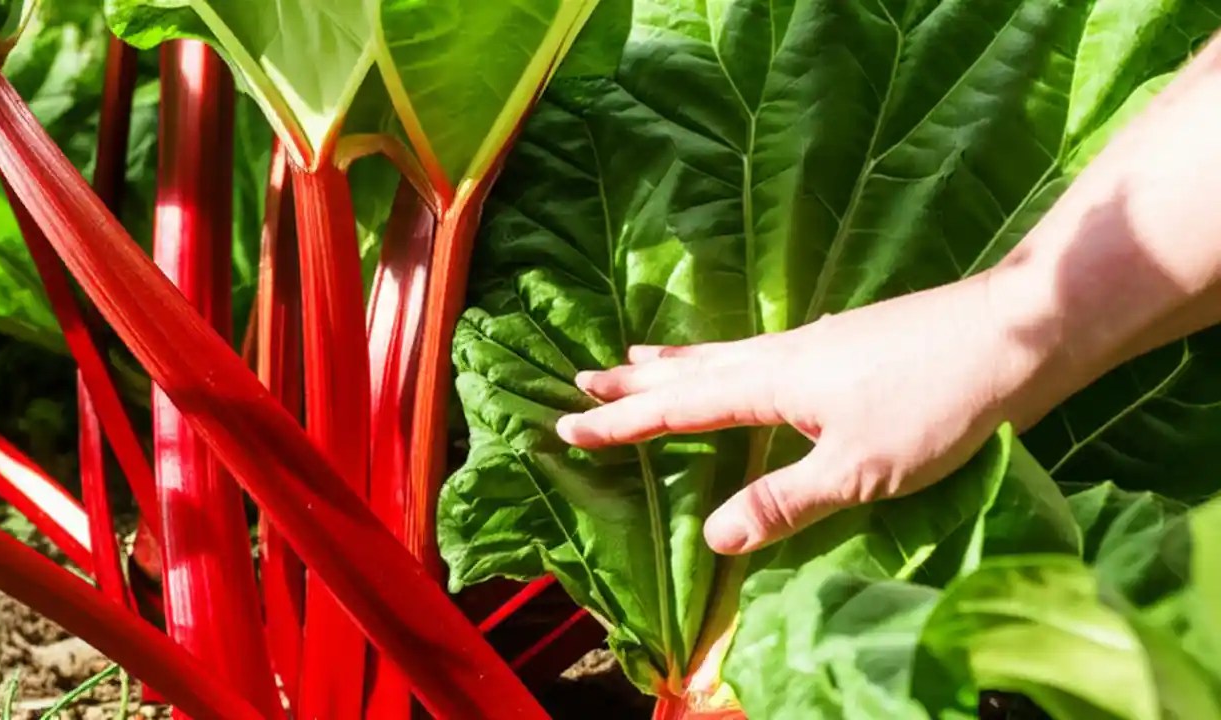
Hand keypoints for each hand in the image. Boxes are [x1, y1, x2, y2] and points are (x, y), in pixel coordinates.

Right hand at [556, 271, 1065, 554]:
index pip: (681, 407)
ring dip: (677, 361)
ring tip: (640, 358)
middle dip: (635, 383)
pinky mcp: (847, 342)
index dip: (624, 422)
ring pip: (726, 353)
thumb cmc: (938, 401)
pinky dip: (728, 357)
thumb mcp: (860, 469)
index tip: (567, 425)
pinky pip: (762, 350)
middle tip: (582, 380)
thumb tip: (713, 536)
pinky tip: (747, 361)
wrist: (1016, 330)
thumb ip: (785, 501)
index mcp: (775, 383)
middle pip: (692, 368)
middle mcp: (784, 355)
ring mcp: (817, 343)